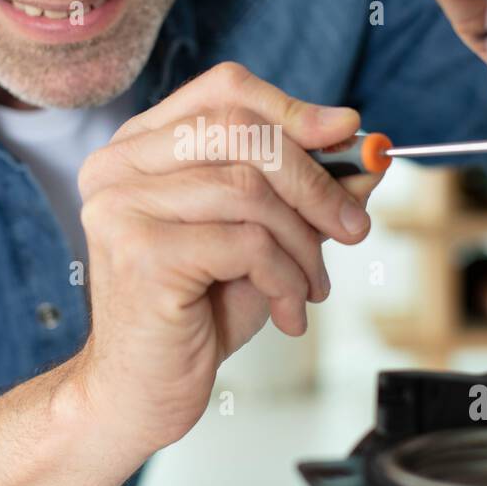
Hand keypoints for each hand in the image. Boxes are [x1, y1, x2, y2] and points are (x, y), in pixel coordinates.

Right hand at [71, 62, 387, 452]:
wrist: (139, 394)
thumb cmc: (195, 314)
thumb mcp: (260, 239)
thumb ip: (302, 192)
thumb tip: (368, 154)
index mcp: (139, 149)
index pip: (223, 90)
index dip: (292, 108)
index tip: (348, 133)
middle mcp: (119, 168)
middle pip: (242, 131)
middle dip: (315, 180)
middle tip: (352, 226)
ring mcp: (124, 208)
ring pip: (251, 189)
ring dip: (304, 243)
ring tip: (312, 286)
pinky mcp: (143, 254)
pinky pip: (248, 243)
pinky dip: (287, 278)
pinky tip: (288, 312)